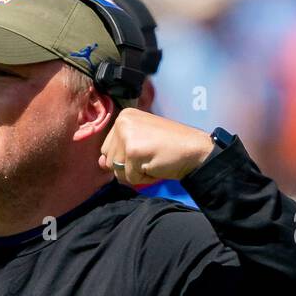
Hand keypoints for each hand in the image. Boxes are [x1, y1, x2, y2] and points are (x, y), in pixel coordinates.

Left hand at [99, 108, 214, 185]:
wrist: (195, 149)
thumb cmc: (170, 146)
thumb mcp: (140, 142)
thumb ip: (119, 151)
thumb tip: (101, 163)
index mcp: (124, 117)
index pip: (107, 149)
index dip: (125, 157)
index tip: (145, 149)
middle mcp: (122, 122)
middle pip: (108, 160)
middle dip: (127, 166)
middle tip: (149, 156)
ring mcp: (127, 136)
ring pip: (117, 171)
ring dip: (136, 173)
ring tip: (153, 160)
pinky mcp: (134, 151)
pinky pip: (130, 177)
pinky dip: (144, 178)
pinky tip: (156, 165)